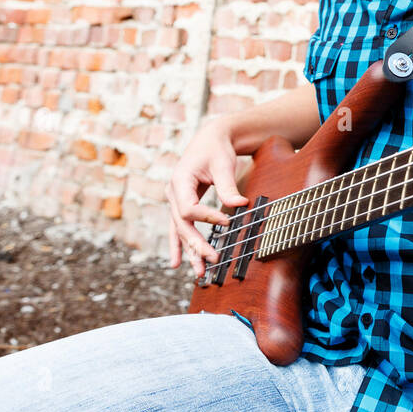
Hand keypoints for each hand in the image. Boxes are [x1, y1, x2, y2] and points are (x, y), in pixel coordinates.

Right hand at [164, 118, 247, 277]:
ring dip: (189, 251)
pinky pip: (179, 228)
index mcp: (179, 181)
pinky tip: (178, 263)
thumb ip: (228, 186)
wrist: (210, 139)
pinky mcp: (181, 205)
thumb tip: (240, 205)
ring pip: (179, 230)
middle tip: (213, 259)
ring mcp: (175, 200)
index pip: (189, 209)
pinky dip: (179, 245)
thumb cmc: (216, 149)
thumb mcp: (223, 164)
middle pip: (182, 225)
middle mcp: (172, 193)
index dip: (207, 218)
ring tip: (199, 272)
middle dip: (197, 244)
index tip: (227, 222)